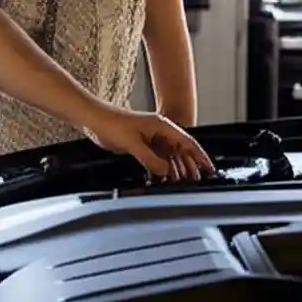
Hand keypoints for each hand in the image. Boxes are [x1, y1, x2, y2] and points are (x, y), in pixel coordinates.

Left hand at [84, 107, 214, 180]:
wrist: (93, 119)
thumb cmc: (111, 123)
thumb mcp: (133, 144)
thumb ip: (151, 159)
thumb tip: (167, 171)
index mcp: (161, 126)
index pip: (187, 142)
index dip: (199, 156)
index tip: (208, 168)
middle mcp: (158, 131)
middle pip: (180, 150)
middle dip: (189, 165)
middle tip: (196, 180)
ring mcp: (149, 138)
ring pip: (168, 155)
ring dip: (175, 168)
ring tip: (182, 182)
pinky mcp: (140, 144)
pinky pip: (156, 157)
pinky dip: (161, 167)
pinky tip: (163, 176)